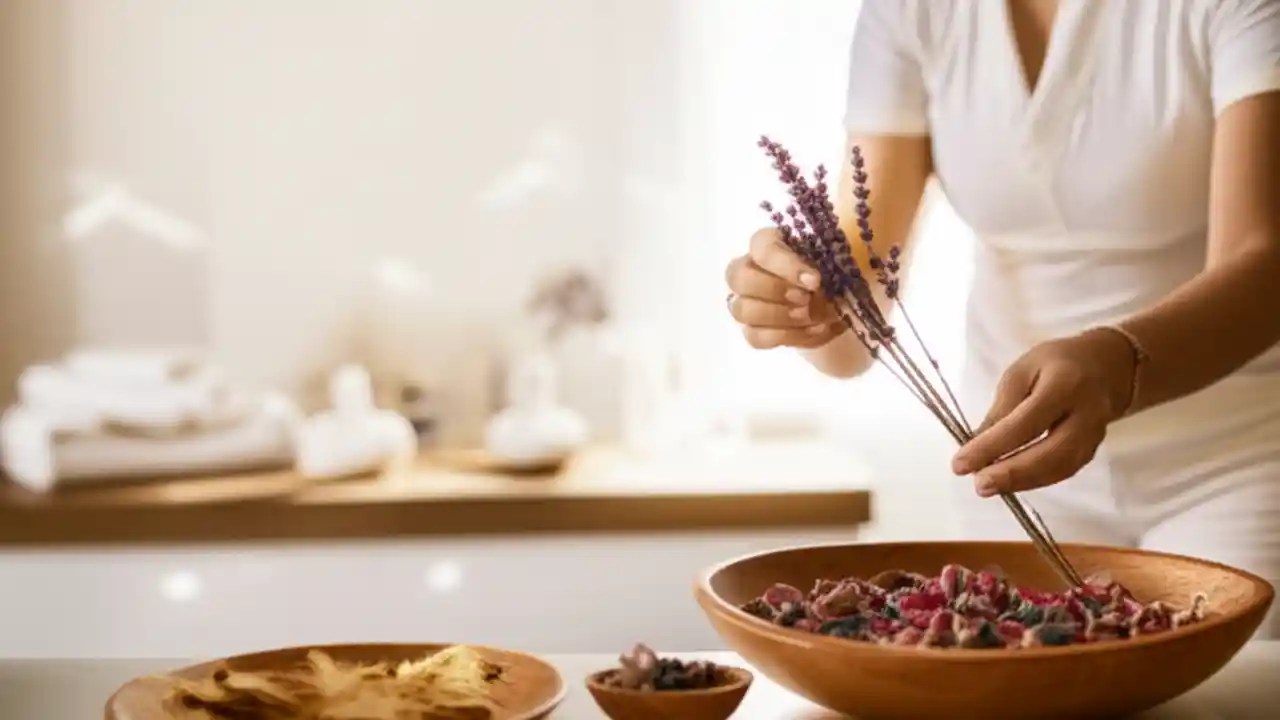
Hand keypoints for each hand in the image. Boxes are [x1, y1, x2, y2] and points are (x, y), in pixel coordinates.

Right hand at [724, 228, 843, 348]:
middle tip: (806, 299)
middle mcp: (749, 269)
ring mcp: (747, 301)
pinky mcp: (754, 329)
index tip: (815, 280)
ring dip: (778, 316)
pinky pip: (755, 337)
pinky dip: (786, 336)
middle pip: (738, 277)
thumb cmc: (837, 269)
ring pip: (742, 310)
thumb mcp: (840, 258)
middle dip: (774, 290)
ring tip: (810, 316)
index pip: (761, 248)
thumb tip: (817, 284)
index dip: (785, 265)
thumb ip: (831, 263)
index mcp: (768, 243)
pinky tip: (814, 330)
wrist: (843, 299)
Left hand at [950, 329, 1136, 496]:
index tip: (960, 463)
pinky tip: (1011, 483)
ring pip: (1060, 468)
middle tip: (978, 484)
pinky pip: (1064, 471)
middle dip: (1012, 473)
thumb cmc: (1056, 364)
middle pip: (1050, 452)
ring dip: (1022, 482)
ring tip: (988, 487)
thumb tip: (977, 444)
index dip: (992, 446)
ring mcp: (1094, 435)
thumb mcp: (1022, 371)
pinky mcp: (1093, 450)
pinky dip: (1036, 480)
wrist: (1108, 367)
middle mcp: (1086, 414)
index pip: (1025, 423)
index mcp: (1064, 385)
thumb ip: (1002, 407)